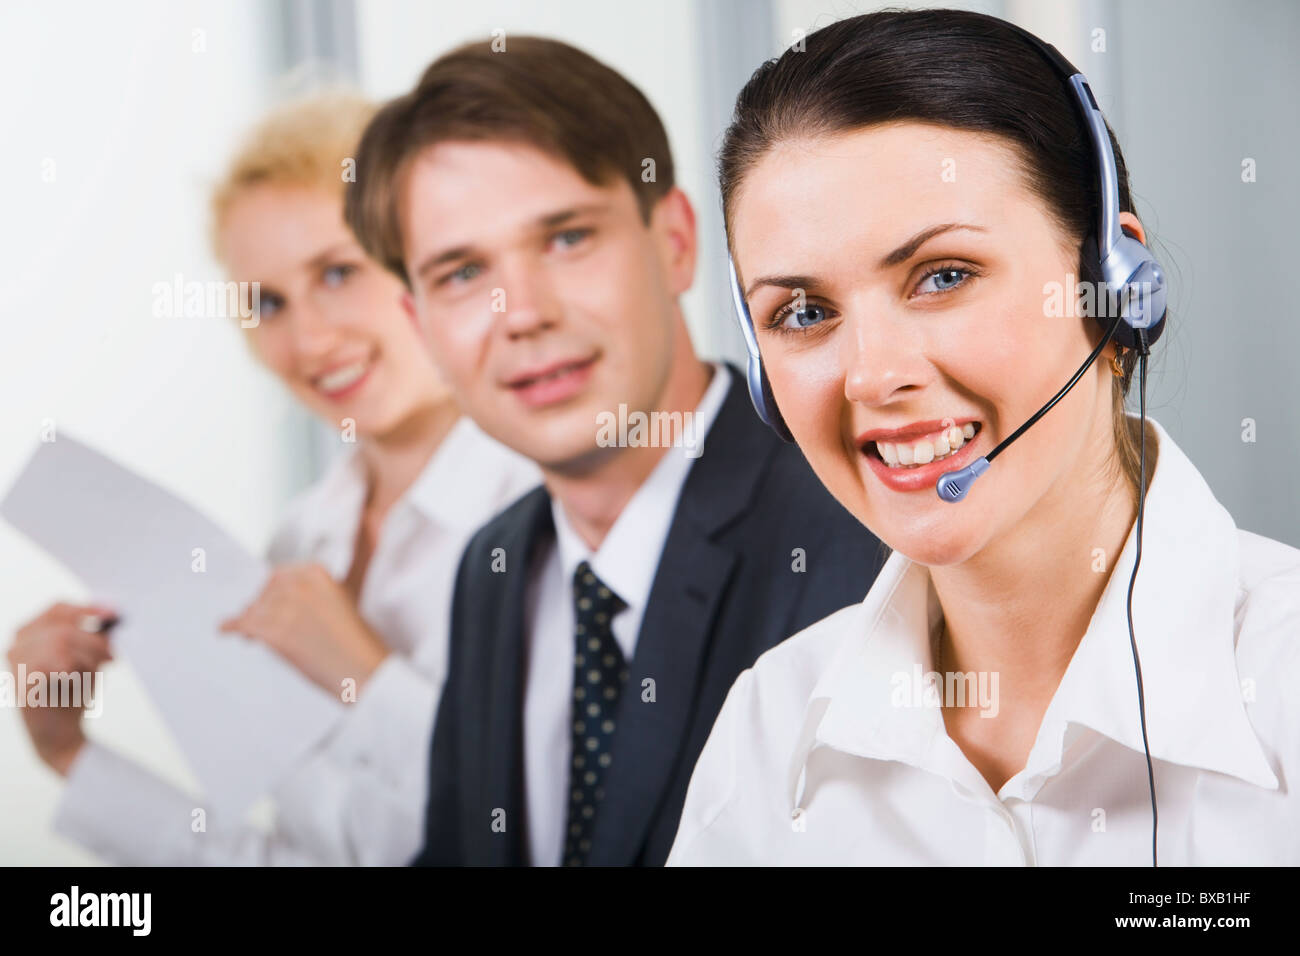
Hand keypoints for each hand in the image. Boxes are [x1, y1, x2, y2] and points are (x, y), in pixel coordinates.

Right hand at [7, 602, 115, 775]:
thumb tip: (111, 613)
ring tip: (88, 677)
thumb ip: (97, 634)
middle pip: (63, 626)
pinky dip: (73, 673)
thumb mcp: (91, 656)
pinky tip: (72, 685)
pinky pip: (55, 662)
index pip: (57, 609)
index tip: (114, 616)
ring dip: (86, 658)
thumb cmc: (74, 692)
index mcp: (32, 633)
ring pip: (60, 641)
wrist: (62, 732)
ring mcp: (15, 661)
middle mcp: (18, 643)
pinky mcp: (20, 679)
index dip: (87, 609)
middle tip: (111, 660)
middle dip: (94, 642)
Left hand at [219, 564, 386, 695]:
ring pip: (254, 610)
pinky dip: (233, 627)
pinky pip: (245, 625)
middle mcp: (299, 585)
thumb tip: (284, 600)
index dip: (269, 591)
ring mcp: (286, 607)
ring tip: (247, 634)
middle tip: (255, 621)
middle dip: (259, 606)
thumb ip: (315, 594)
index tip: (264, 600)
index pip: (279, 576)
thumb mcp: (341, 603)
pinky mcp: (276, 631)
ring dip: (249, 621)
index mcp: (317, 573)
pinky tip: (226, 630)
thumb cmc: (358, 643)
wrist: (365, 670)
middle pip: (264, 592)